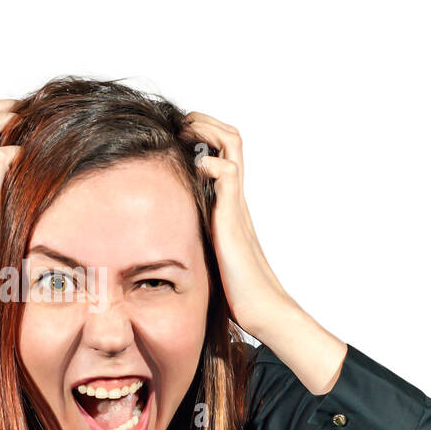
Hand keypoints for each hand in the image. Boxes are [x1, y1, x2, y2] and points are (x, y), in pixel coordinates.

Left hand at [181, 111, 281, 334]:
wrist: (262, 309)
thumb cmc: (237, 287)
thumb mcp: (207, 251)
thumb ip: (196, 234)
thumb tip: (168, 234)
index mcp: (229, 202)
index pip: (225, 152)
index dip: (205, 134)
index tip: (181, 133)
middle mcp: (235, 197)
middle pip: (231, 138)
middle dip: (206, 121)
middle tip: (183, 122)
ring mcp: (236, 204)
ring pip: (231, 145)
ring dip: (208, 129)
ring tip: (186, 130)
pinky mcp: (232, 218)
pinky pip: (225, 175)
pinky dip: (206, 165)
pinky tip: (192, 173)